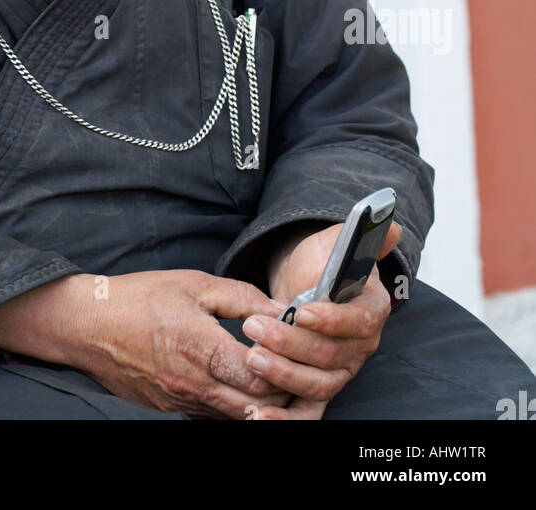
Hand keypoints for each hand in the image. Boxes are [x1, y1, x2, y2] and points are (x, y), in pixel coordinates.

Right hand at [78, 269, 296, 418]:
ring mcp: (181, 402)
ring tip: (268, 377)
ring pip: (235, 417)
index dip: (284, 366)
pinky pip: (211, 416)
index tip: (291, 348)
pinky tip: (235, 385)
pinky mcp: (170, 410)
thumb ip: (240, 296)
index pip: (261, 377)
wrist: (88, 326)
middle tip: (289, 367)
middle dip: (279, 391)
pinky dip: (230, 406)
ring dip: (258, 403)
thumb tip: (279, 309)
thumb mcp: (193, 284)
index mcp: (202, 348)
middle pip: (256, 407)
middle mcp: (194, 384)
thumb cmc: (140, 298)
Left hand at [239, 219, 401, 419]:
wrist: (301, 284)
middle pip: (332, 355)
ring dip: (283, 375)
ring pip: (318, 384)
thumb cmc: (319, 264)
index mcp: (371, 308)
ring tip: (252, 358)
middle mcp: (362, 346)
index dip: (331, 319)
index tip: (300, 311)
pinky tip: (256, 417)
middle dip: (292, 344)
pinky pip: (307, 412)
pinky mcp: (320, 389)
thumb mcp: (330, 244)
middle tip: (256, 329)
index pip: (359, 321)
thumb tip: (393, 225)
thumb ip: (354, 235)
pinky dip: (284, 420)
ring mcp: (342, 371)